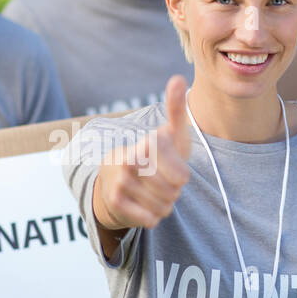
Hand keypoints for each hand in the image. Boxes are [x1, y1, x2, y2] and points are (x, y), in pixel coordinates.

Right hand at [93, 75, 191, 232]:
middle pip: (173, 192)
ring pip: (163, 207)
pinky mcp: (114, 203)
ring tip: (153, 192)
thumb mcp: (168, 133)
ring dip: (163, 204)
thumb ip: (175, 108)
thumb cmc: (153, 155)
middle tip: (162, 182)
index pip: (181, 176)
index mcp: (147, 143)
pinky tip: (144, 205)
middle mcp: (130, 160)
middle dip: (173, 191)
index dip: (182, 177)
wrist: (116, 178)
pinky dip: (152, 216)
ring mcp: (120, 182)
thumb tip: (178, 78)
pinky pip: (150, 219)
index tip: (173, 169)